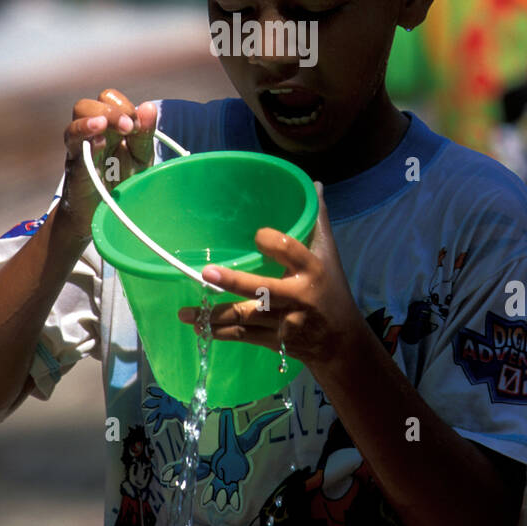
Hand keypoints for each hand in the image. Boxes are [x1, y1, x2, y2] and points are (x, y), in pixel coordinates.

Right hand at [59, 90, 156, 240]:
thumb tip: (148, 106)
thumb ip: (145, 133)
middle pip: (85, 105)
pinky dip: (84, 140)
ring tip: (104, 124)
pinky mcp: (76, 171)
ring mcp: (80, 152)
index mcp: (108, 127)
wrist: (106, 216)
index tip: (137, 125)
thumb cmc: (123, 182)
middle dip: (109, 110)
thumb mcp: (140, 156)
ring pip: (73, 125)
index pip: (108, 99)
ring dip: (91, 120)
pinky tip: (99, 141)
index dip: (123, 106)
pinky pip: (74, 150)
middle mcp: (90, 135)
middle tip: (129, 127)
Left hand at [178, 183, 364, 371]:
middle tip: (205, 272)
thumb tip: (314, 184)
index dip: (272, 241)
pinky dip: (220, 332)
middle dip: (233, 282)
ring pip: (245, 316)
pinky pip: (243, 335)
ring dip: (213, 315)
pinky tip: (200, 327)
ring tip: (185, 313)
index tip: (257, 235)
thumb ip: (317, 222)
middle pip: (261, 289)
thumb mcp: (329, 255)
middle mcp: (296, 297)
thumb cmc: (331, 290)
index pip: (290, 251)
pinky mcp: (273, 340)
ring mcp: (283, 322)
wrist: (341, 341)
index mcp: (311, 270)